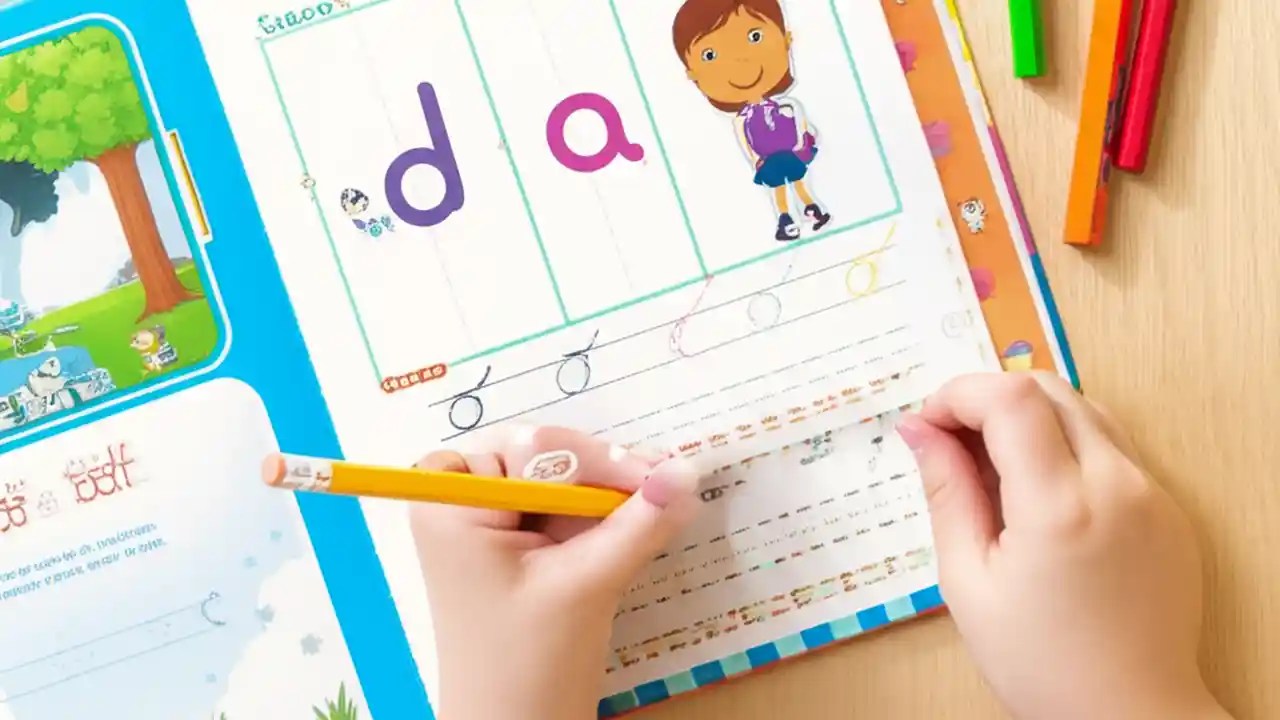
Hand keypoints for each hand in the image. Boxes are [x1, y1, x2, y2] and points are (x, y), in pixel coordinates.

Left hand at [410, 426, 700, 719]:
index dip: (596, 459)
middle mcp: (457, 501)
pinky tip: (631, 520)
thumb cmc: (529, 666)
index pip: (532, 449)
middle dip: (599, 470)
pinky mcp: (505, 542)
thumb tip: (686, 472)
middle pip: (540, 454)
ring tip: (652, 503)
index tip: (652, 477)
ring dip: (601, 488)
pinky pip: (553, 503)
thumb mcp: (587, 586)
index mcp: (452, 504)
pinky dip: (592, 510)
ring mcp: (480, 521)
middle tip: (656, 487)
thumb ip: (638, 523)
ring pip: (552, 476)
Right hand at [898, 372, 1229, 719]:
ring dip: (1029, 417)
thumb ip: (946, 492)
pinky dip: (1065, 445)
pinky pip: (1112, 447)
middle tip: (950, 442)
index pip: (1010, 398)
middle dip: (988, 398)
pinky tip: (1036, 493)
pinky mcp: (1169, 508)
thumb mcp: (968, 581)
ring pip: (1083, 409)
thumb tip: (918, 429)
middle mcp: (1117, 485)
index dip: (958, 394)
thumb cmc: (1040, 663)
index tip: (928, 423)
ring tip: (991, 469)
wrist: (1130, 715)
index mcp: (1061, 507)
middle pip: (1048, 388)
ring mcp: (1153, 494)